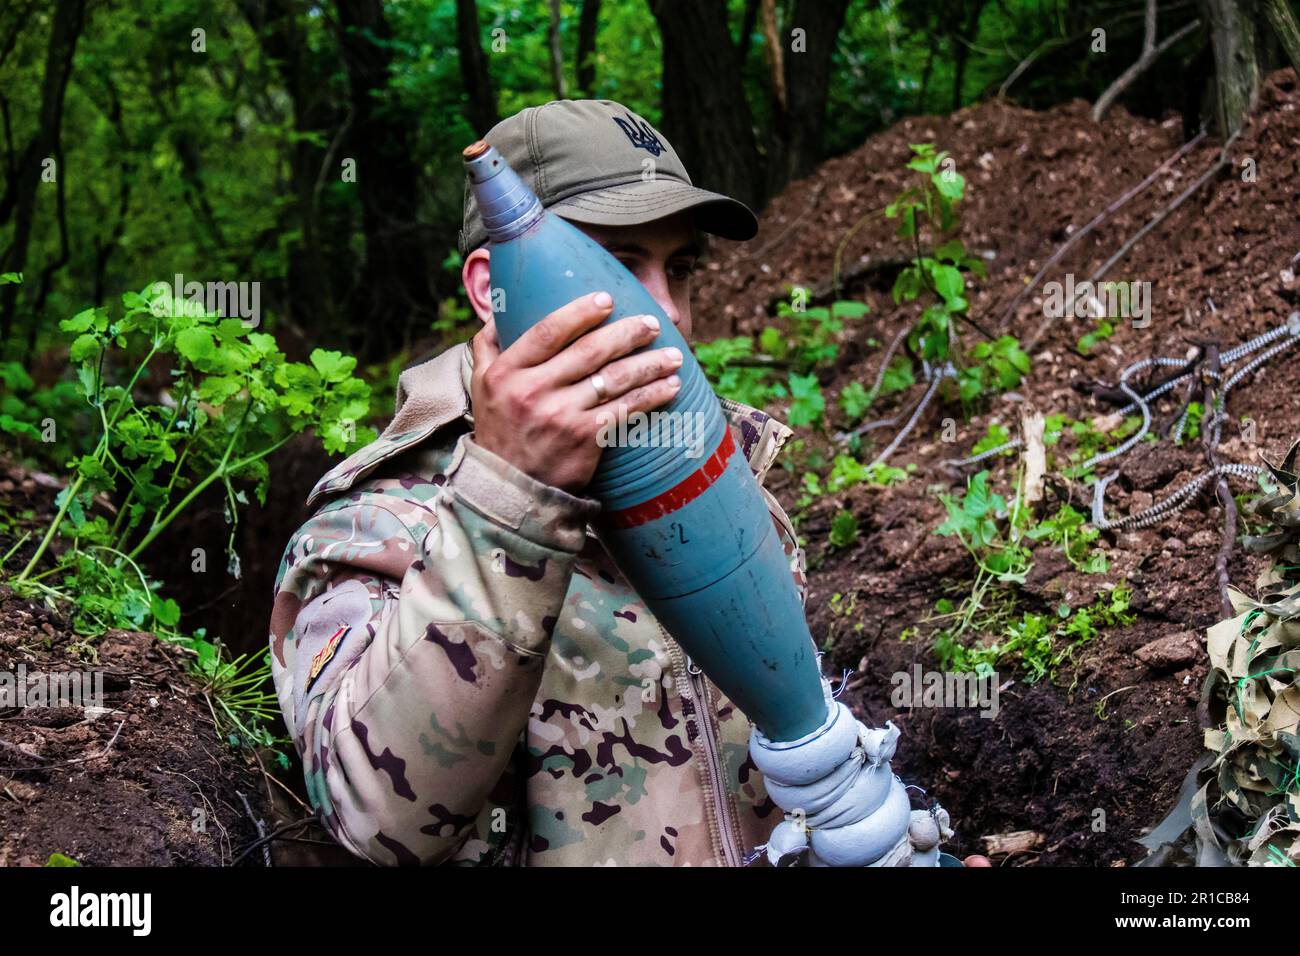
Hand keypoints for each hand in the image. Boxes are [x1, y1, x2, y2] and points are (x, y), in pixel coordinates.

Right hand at [469, 291, 684, 493]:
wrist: (509, 489)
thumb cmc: (500, 430)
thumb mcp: (481, 385)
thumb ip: (488, 346)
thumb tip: (499, 311)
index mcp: (507, 371)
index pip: (548, 331)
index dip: (580, 312)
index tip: (607, 299)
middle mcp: (533, 390)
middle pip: (589, 351)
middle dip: (628, 333)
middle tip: (652, 323)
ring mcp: (560, 415)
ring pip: (614, 379)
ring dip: (650, 364)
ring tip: (674, 355)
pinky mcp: (583, 439)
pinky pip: (625, 410)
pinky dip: (652, 396)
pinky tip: (671, 386)